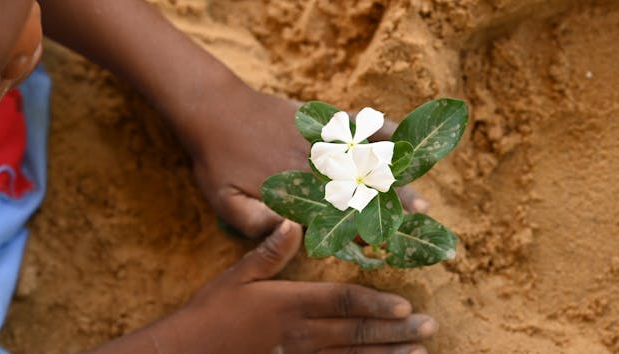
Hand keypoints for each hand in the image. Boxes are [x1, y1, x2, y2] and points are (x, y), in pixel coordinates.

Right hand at [84, 221, 436, 353]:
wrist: (189, 352)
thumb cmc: (211, 312)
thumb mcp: (236, 277)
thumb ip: (269, 251)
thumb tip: (295, 223)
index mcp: (289, 304)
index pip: (341, 303)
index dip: (374, 304)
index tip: (404, 305)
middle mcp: (300, 335)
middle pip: (355, 335)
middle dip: (395, 332)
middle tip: (429, 328)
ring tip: (418, 353)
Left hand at [182, 86, 428, 238]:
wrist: (213, 110)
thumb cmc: (217, 162)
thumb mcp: (225, 201)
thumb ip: (256, 222)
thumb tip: (293, 233)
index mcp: (292, 189)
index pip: (333, 215)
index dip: (359, 231)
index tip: (382, 245)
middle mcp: (310, 165)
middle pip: (358, 191)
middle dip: (389, 210)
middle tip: (417, 227)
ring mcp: (317, 140)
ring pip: (364, 164)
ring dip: (393, 182)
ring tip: (419, 200)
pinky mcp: (318, 120)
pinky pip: (355, 124)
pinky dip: (380, 130)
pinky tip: (403, 138)